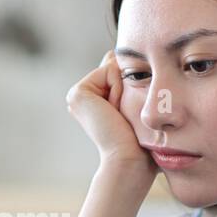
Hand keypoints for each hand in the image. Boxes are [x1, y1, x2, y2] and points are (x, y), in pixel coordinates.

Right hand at [65, 50, 156, 179]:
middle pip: (115, 67)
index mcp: (93, 101)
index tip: (129, 116)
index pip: (118, 73)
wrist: (129, 159)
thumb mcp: (135, 106)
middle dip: (127, 85)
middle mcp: (82, 98)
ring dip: (124, 89)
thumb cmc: (139, 142)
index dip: (132, 86)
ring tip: (120, 115)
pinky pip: (109, 71)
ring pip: (113, 68)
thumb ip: (128, 82)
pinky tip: (114, 110)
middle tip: (124, 116)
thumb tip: (118, 57)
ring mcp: (77, 95)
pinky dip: (118, 88)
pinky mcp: (78, 93)